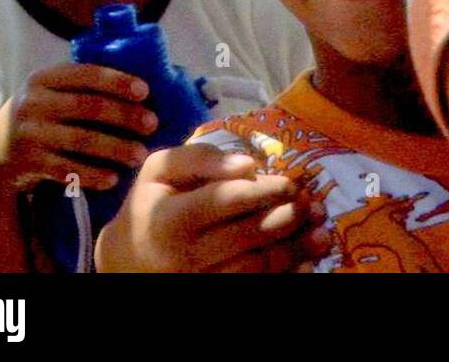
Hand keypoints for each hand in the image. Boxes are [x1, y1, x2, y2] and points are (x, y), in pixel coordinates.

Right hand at [0, 63, 158, 196]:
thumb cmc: (42, 113)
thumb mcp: (52, 90)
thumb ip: (83, 84)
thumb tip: (141, 86)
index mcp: (44, 78)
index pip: (86, 73)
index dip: (117, 81)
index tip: (145, 91)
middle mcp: (33, 104)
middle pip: (89, 107)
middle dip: (125, 115)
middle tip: (153, 124)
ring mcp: (30, 135)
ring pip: (82, 141)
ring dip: (116, 149)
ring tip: (140, 155)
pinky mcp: (29, 164)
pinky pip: (67, 170)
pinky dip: (92, 175)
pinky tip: (113, 179)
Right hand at [94, 143, 331, 272]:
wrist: (129, 258)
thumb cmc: (151, 202)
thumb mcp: (161, 169)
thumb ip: (200, 158)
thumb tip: (248, 164)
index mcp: (169, 218)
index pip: (225, 200)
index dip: (264, 190)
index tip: (290, 183)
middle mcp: (183, 256)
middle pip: (247, 236)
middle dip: (286, 218)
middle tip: (308, 204)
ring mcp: (198, 280)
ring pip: (257, 267)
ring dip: (294, 248)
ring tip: (319, 230)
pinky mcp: (211, 291)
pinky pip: (254, 286)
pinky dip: (285, 274)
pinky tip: (306, 262)